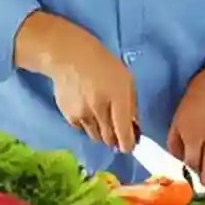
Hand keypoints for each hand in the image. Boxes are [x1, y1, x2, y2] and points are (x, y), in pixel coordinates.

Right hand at [26, 14, 137, 152]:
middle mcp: (100, 109)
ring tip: (104, 120)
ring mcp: (82, 114)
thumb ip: (132, 105)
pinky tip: (89, 112)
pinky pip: (83, 130)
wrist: (70, 58)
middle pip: (110, 139)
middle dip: (116, 140)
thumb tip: (135, 127)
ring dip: (102, 133)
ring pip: (96, 137)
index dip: (128, 144)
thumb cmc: (104, 66)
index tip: (130, 146)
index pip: (124, 131)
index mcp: (118, 98)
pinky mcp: (69, 116)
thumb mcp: (127, 80)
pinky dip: (88, 126)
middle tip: (119, 134)